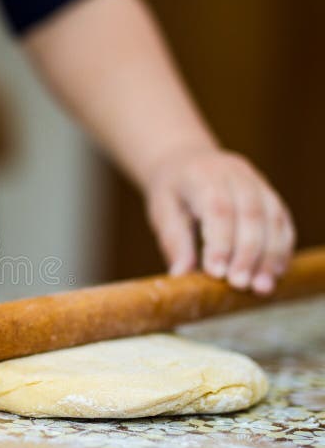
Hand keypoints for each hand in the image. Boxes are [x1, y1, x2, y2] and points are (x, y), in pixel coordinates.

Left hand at [143, 147, 294, 294]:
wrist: (188, 160)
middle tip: (240, 284)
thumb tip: (180, 275)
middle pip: (251, 214)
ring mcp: (257, 183)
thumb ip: (174, 241)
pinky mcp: (270, 195)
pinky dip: (282, 249)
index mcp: (203, 176)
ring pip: (273, 218)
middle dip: (247, 254)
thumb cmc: (172, 191)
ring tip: (261, 287)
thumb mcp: (162, 211)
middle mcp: (235, 175)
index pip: (217, 209)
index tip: (217, 274)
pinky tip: (275, 273)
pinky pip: (283, 221)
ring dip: (270, 256)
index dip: (220, 243)